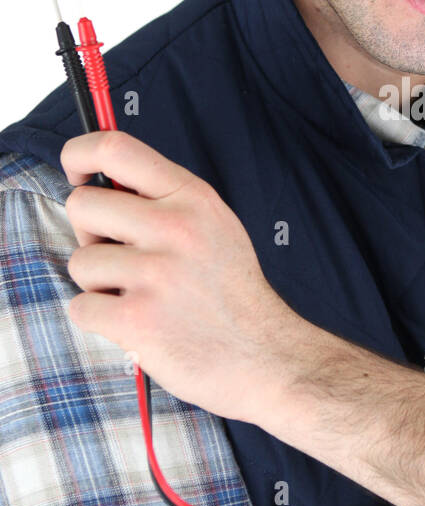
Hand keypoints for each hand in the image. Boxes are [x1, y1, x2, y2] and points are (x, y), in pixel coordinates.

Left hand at [60, 130, 298, 422]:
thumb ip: (165, 200)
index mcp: (192, 197)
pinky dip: (100, 320)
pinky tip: (137, 324)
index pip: (114, 148)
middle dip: (89, 233)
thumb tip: (101, 183)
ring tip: (140, 296)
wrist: (266, 357)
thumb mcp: (215, 225)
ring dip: (98, 284)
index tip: (76, 172)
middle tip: (121, 257)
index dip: (78, 154)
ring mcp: (155, 274)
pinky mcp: (137, 319)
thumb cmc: (233, 294)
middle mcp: (174, 228)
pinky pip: (80, 307)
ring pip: (79, 262)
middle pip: (81, 204)